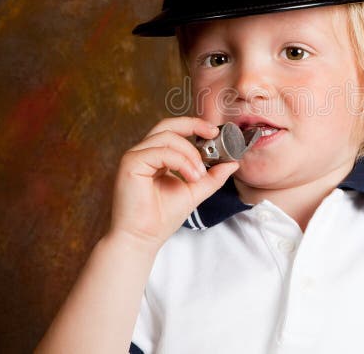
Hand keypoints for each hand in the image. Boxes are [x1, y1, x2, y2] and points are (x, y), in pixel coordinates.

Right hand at [109, 117, 238, 252]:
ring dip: (190, 153)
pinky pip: (161, 152)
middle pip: (168, 125)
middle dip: (193, 125)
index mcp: (156, 157)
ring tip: (199, 174)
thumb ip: (212, 177)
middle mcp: (144, 153)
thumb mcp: (194, 192)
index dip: (194, 126)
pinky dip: (180, 161)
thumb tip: (233, 163)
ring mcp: (135, 156)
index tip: (215, 132)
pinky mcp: (131, 163)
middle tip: (213, 134)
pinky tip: (190, 176)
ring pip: (167, 137)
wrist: (143, 238)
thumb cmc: (161, 218)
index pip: (174, 131)